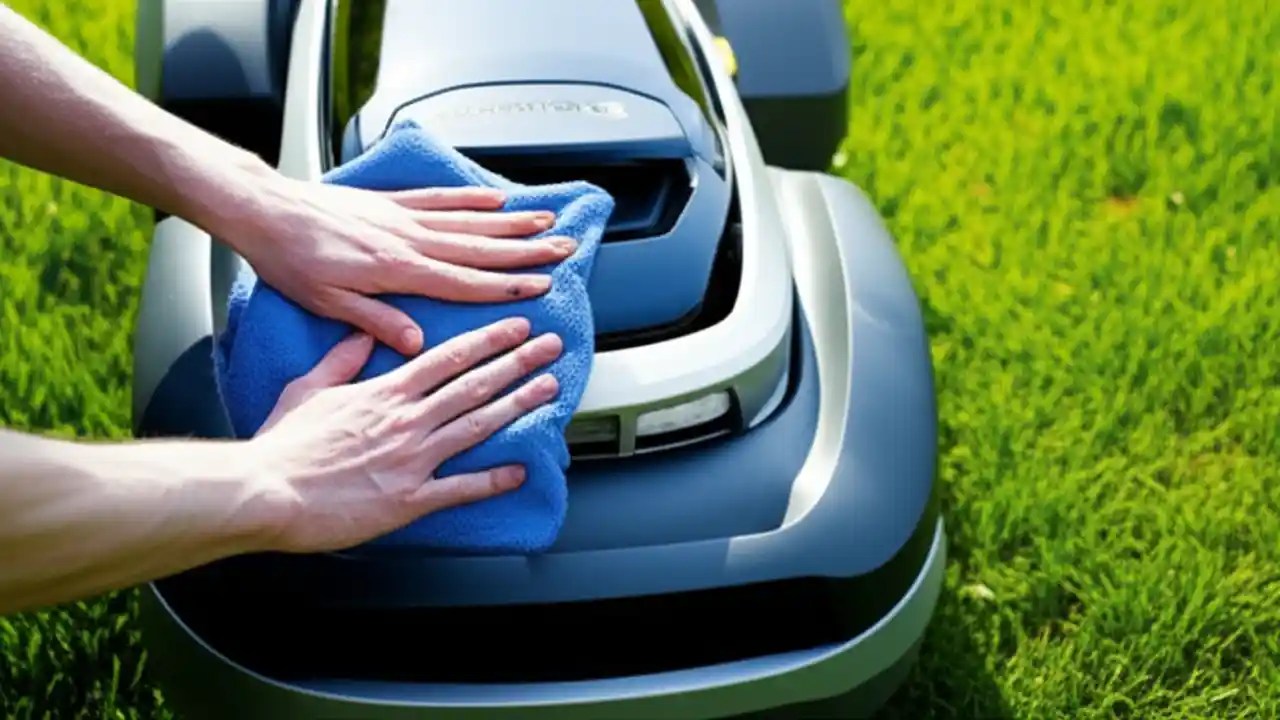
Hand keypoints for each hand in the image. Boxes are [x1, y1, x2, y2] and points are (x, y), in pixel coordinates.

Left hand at [216, 176, 577, 354]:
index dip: (506, 286)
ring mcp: (403, 216)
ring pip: (470, 220)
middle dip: (526, 251)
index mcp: (397, 270)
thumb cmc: (290, 260)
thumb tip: (416, 345)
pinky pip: (442, 199)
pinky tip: (497, 199)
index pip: (465, 281)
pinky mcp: (392, 202)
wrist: (265, 209)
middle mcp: (409, 238)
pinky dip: (472, 199)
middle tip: (564, 249)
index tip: (540, 288)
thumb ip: (375, 322)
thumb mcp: (327, 303)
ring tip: (545, 222)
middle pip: (480, 247)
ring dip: (511, 223)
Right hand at [245, 316, 562, 553]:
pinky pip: (461, 487)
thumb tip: (364, 336)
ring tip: (549, 389)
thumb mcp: (308, 389)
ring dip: (518, 405)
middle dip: (518, 362)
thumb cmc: (282, 446)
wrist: (266, 491)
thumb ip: (341, 360)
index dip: (488, 340)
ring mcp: (412, 459)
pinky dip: (494, 479)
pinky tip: (521, 471)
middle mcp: (406, 420)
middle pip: (474, 384)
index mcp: (384, 392)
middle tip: (552, 347)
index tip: (516, 327)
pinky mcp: (409, 498)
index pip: (448, 357)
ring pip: (477, 425)